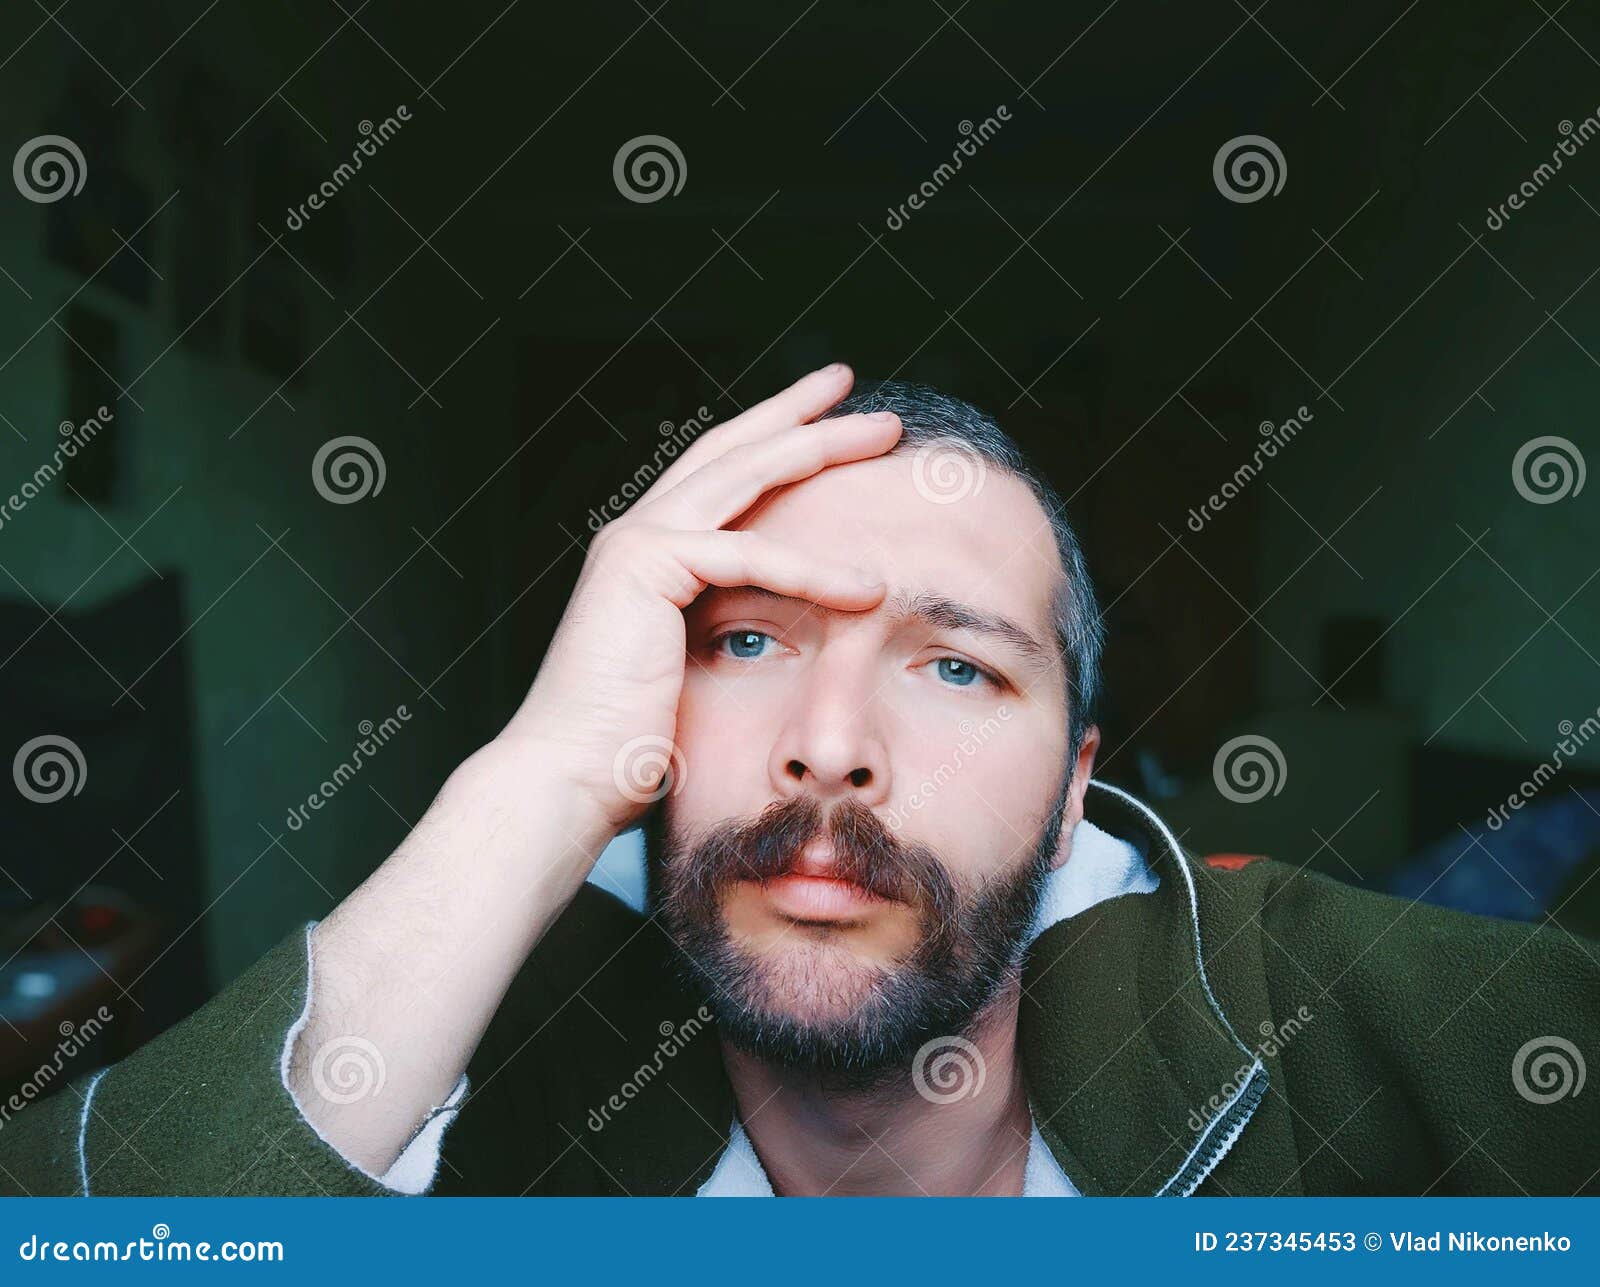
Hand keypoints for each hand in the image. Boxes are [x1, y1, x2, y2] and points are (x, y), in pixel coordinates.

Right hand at [502, 363, 900, 833]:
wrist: (569, 779)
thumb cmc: (629, 746)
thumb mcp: (697, 677)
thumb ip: (731, 637)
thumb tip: (785, 646)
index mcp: (650, 555)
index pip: (722, 476)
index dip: (775, 439)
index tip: (831, 419)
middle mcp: (638, 533)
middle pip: (733, 449)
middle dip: (800, 413)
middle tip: (858, 390)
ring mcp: (637, 541)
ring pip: (747, 472)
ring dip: (820, 445)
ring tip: (885, 433)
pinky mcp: (644, 565)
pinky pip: (749, 554)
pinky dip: (813, 568)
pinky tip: (869, 585)